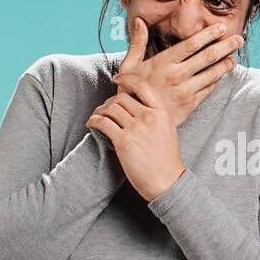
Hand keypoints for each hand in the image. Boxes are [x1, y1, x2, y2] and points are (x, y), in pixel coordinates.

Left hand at [85, 74, 185, 201]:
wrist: (167, 181)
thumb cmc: (166, 160)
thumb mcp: (168, 130)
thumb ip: (155, 116)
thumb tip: (136, 107)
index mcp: (162, 112)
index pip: (142, 86)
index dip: (126, 78)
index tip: (117, 79)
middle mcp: (149, 116)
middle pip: (121, 98)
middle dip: (109, 102)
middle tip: (104, 109)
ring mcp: (136, 128)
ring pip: (110, 109)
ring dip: (99, 111)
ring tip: (96, 117)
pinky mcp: (124, 141)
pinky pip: (103, 123)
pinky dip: (94, 121)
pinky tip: (92, 124)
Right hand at [113, 15, 242, 125]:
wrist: (135, 121)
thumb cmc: (130, 91)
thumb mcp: (129, 66)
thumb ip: (137, 43)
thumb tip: (138, 21)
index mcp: (164, 62)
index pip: (192, 44)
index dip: (210, 34)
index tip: (222, 27)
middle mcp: (177, 75)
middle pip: (208, 57)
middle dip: (226, 46)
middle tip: (239, 39)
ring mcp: (185, 91)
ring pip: (212, 74)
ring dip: (226, 63)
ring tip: (234, 56)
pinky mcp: (190, 104)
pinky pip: (209, 89)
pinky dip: (218, 80)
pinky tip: (223, 73)